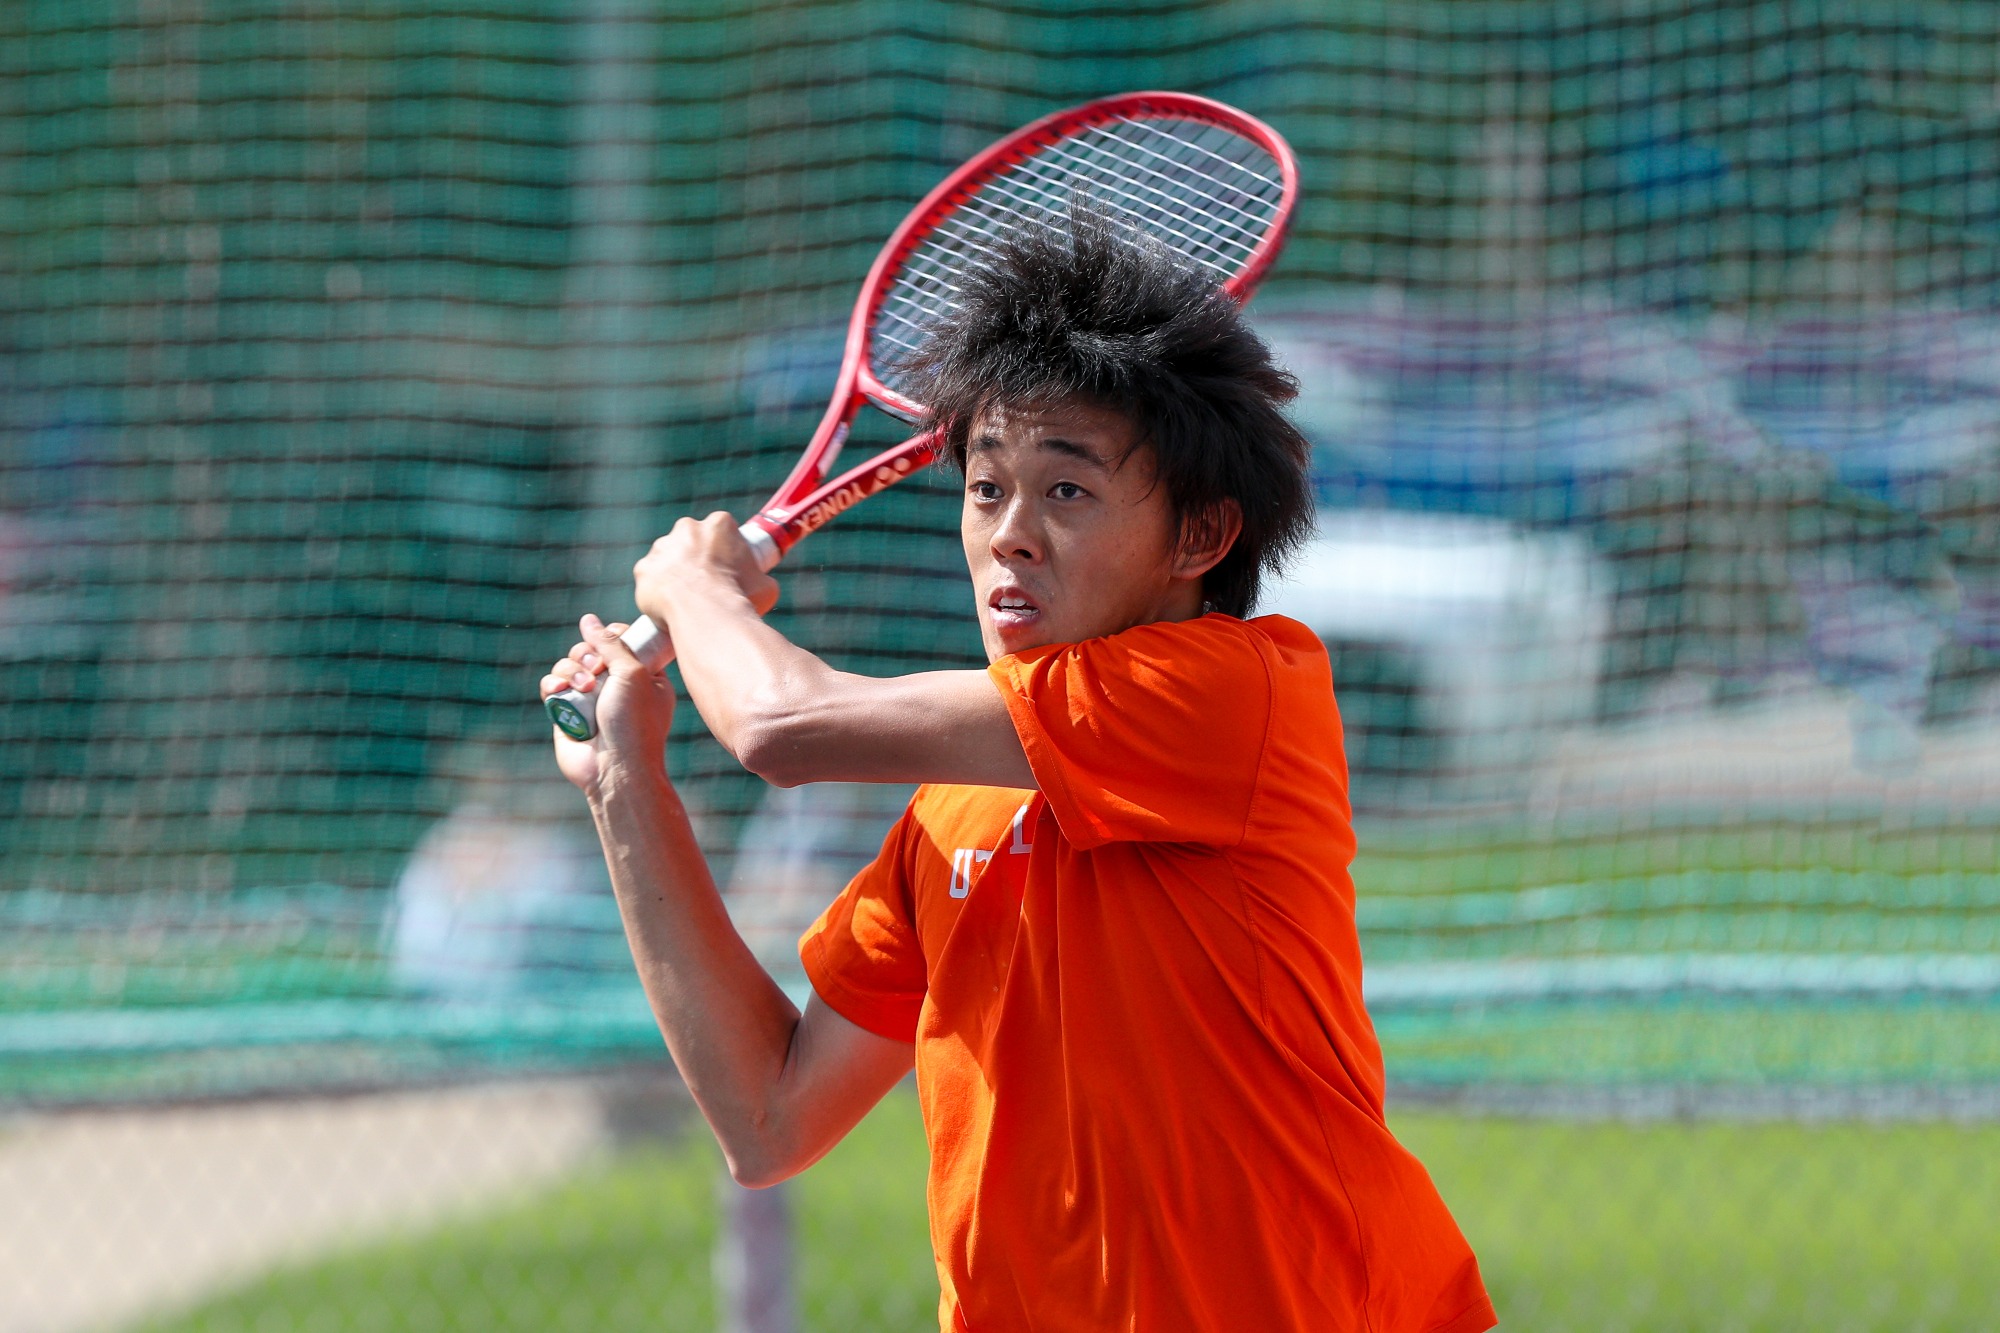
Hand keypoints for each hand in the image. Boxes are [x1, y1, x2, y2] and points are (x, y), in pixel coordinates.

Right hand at [540, 614, 676, 794]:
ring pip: (568, 665)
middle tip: (597, 669)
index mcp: (643, 676)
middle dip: (588, 653)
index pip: (622, 641)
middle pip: (591, 650)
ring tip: (583, 686)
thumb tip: (588, 619)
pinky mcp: (566, 713)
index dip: (612, 636)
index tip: (611, 640)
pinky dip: (552, 683)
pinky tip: (558, 690)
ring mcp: (589, 700)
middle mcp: (616, 686)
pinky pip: (552, 685)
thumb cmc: (634, 723)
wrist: (616, 769)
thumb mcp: (632, 674)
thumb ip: (610, 643)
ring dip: (571, 669)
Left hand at [633, 513, 779, 631]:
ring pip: (667, 558)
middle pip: (691, 540)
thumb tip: (761, 585)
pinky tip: (667, 606)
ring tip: (686, 600)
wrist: (707, 616)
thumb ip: (760, 578)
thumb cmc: (740, 599)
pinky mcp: (644, 568)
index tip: (728, 569)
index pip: (722, 531)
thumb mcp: (766, 586)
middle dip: (696, 558)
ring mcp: (662, 547)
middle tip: (706, 585)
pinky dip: (656, 591)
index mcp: (720, 524)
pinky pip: (650, 579)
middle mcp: (688, 528)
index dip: (725, 551)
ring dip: (674, 573)